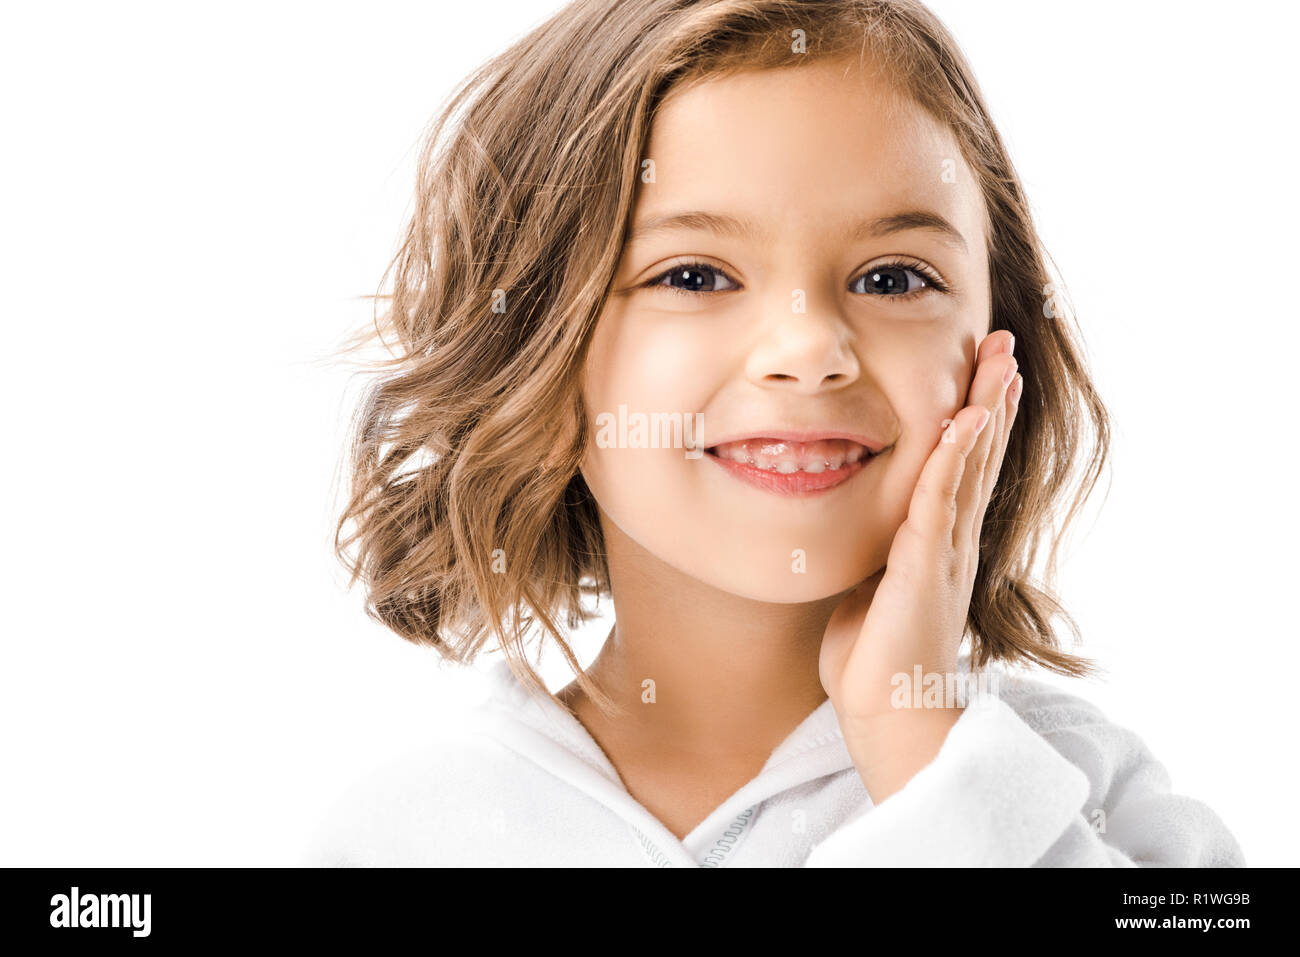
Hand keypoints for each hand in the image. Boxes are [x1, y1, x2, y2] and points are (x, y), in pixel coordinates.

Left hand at [818, 330, 1021, 801]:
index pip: (961, 465)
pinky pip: (942, 498)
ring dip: (986, 408)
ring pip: (969, 465)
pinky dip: (955, 455)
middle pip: (978, 453)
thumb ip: (875, 552)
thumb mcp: (871, 587)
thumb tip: (856, 526)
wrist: (887, 711)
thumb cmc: (873, 657)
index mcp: (937, 542)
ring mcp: (944, 549)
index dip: (974, 416)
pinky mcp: (926, 563)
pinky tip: (967, 417)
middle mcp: (951, 539)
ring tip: (1001, 359)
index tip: (983, 369)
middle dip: (991, 395)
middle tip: (1005, 344)